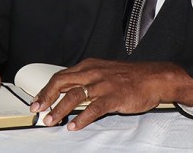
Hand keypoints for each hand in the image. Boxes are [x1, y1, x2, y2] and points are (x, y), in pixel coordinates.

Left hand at [30, 58, 192, 129]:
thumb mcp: (105, 72)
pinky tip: (74, 126)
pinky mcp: (115, 96)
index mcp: (90, 66)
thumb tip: (70, 93)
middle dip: (46, 97)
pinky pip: (94, 108)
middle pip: (62, 82)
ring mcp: (103, 84)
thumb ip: (88, 80)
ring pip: (74, 96)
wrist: (155, 77)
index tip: (37, 100)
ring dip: (59, 109)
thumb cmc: (131, 77)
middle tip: (36, 110)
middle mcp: (93, 72)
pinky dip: (81, 118)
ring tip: (50, 120)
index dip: (46, 89)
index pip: (61, 76)